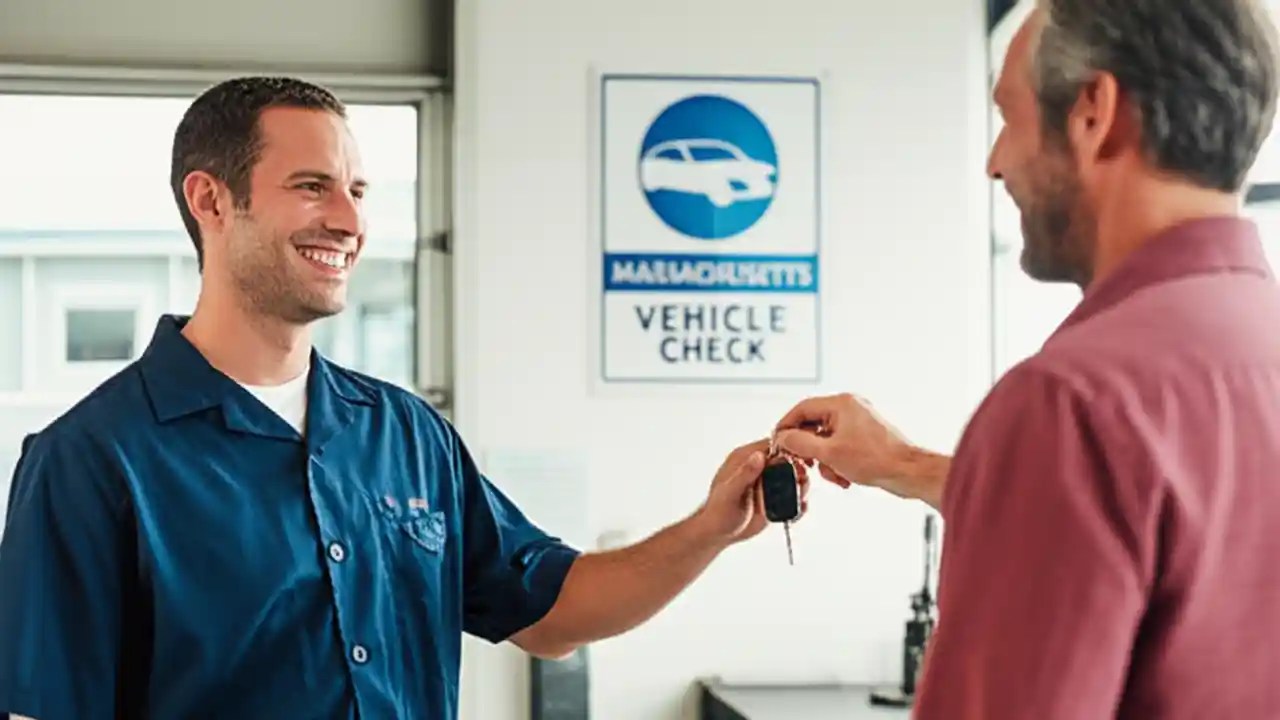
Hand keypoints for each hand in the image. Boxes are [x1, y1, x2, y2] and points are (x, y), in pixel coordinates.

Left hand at [693, 439, 810, 545]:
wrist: (720, 534)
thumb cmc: (718, 512)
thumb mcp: (730, 492)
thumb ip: (745, 474)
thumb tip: (759, 455)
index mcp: (745, 458)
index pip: (772, 445)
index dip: (788, 450)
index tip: (798, 461)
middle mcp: (758, 467)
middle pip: (787, 459)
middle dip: (798, 470)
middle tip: (800, 483)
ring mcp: (767, 482)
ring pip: (793, 476)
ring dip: (801, 486)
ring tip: (799, 497)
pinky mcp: (774, 497)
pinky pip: (791, 494)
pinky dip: (798, 501)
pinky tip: (796, 509)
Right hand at [772, 393, 911, 493]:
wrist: (908, 472)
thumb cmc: (877, 459)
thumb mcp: (829, 453)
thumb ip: (800, 443)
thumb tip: (784, 437)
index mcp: (841, 404)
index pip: (802, 408)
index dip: (786, 426)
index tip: (778, 441)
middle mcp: (850, 407)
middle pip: (813, 424)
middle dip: (809, 449)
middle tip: (805, 463)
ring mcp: (859, 421)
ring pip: (826, 438)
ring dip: (825, 459)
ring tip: (834, 474)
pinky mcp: (865, 435)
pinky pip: (840, 444)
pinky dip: (837, 460)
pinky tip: (844, 476)